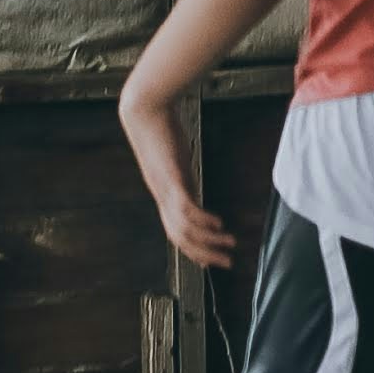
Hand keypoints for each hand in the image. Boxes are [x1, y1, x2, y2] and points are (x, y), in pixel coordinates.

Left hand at [119, 85, 236, 270]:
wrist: (144, 108)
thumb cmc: (159, 126)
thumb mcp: (173, 154)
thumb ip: (180, 167)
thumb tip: (187, 169)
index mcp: (164, 192)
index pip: (176, 231)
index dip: (193, 249)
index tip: (211, 260)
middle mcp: (162, 195)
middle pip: (180, 238)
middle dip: (203, 254)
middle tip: (225, 264)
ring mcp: (165, 188)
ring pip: (184, 229)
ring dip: (207, 242)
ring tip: (229, 245)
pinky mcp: (171, 177)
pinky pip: (186, 208)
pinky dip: (202, 221)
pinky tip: (218, 224)